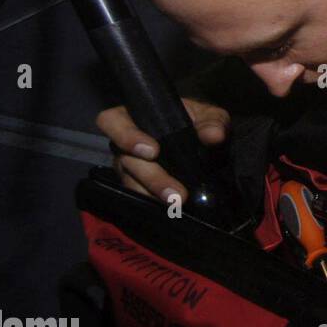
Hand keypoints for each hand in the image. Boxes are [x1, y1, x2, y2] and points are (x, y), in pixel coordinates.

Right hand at [97, 98, 229, 200]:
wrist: (202, 143)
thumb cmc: (196, 122)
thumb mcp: (209, 116)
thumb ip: (213, 121)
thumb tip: (214, 135)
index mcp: (133, 118)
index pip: (112, 122)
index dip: (126, 136)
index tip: (152, 151)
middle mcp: (125, 145)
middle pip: (127, 161)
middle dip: (152, 178)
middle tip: (176, 193)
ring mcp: (129, 168)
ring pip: (132, 183)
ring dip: (154, 195)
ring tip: (177, 203)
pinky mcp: (137, 187)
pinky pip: (139, 198)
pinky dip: (155, 204)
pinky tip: (172, 210)